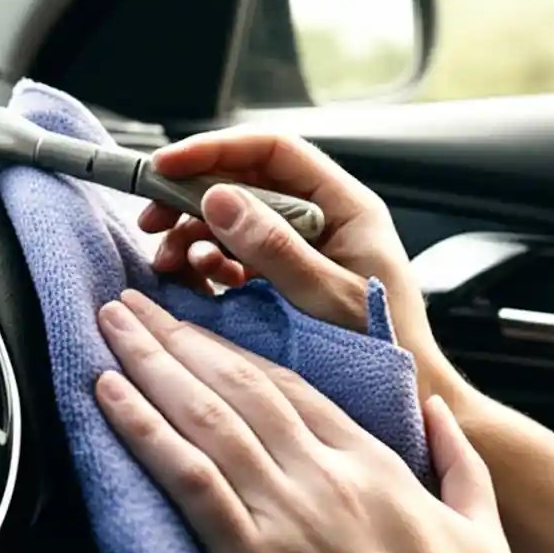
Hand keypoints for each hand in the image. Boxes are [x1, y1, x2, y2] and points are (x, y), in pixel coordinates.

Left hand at [94, 290, 523, 552]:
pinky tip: (110, 396)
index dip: (233, 346)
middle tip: (131, 301)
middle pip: (238, 385)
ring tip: (112, 324)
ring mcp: (289, 516)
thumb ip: (460, 464)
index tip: (194, 321)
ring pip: (208, 417)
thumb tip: (440, 411)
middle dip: (178, 336)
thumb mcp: (482, 534)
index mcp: (373, 466)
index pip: (290, 385)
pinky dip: (145, 431)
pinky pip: (190, 481)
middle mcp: (325, 478)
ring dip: (151, 363)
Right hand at [141, 128, 458, 401]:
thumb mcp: (326, 295)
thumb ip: (275, 247)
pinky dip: (207, 267)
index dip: (216, 150)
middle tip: (152, 220)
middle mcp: (319, 219)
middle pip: (243, 183)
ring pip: (231, 221)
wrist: (401, 401)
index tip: (167, 165)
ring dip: (193, 237)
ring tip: (172, 265)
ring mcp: (297, 249)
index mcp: (344, 206)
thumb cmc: (386, 348)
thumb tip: (219, 197)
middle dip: (191, 198)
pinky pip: (232, 259)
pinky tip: (196, 284)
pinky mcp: (280, 280)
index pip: (273, 152)